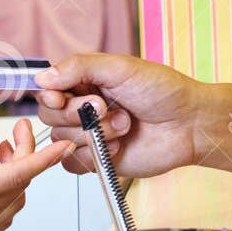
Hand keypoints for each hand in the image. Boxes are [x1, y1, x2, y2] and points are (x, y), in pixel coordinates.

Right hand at [35, 53, 210, 177]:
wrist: (189, 125)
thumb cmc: (163, 91)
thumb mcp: (120, 67)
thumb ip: (79, 67)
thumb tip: (42, 78)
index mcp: (86, 81)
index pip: (48, 89)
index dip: (50, 96)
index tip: (61, 98)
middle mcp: (83, 107)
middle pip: (49, 116)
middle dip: (77, 114)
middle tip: (106, 107)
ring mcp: (90, 134)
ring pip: (61, 140)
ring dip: (94, 133)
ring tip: (125, 124)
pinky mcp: (98, 159)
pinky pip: (73, 163)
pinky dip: (93, 156)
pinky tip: (118, 146)